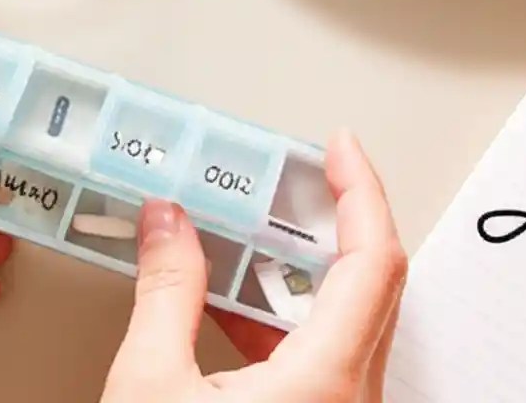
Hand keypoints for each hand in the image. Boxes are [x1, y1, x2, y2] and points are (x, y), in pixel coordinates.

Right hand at [102, 131, 405, 402]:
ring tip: (261, 234)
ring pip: (351, 323)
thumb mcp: (151, 385)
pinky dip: (290, 322)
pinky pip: (327, 359)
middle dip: (339, 220)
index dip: (360, 191)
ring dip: (307, 274)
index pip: (373, 260)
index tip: (340, 148)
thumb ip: (165, 293)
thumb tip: (166, 223)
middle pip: (374, 284)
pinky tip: (237, 307)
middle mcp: (350, 399)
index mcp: (325, 379)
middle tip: (311, 177)